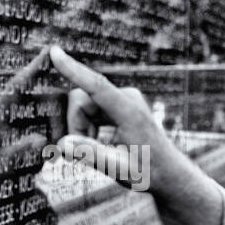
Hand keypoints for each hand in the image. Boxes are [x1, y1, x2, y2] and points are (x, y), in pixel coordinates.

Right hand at [46, 45, 184, 193]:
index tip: (55, 52)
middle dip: (76, 125)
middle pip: (82, 101)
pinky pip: (91, 110)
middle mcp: (127, 98)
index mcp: (129, 111)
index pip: (96, 86)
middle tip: (85, 153)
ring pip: (84, 106)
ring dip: (83, 130)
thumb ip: (90, 155)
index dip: (73, 69)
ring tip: (100, 152)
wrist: (169, 173)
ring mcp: (124, 99)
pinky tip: (103, 145)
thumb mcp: (119, 169)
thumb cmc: (149, 172)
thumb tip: (61, 144)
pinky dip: (89, 128)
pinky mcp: (120, 104)